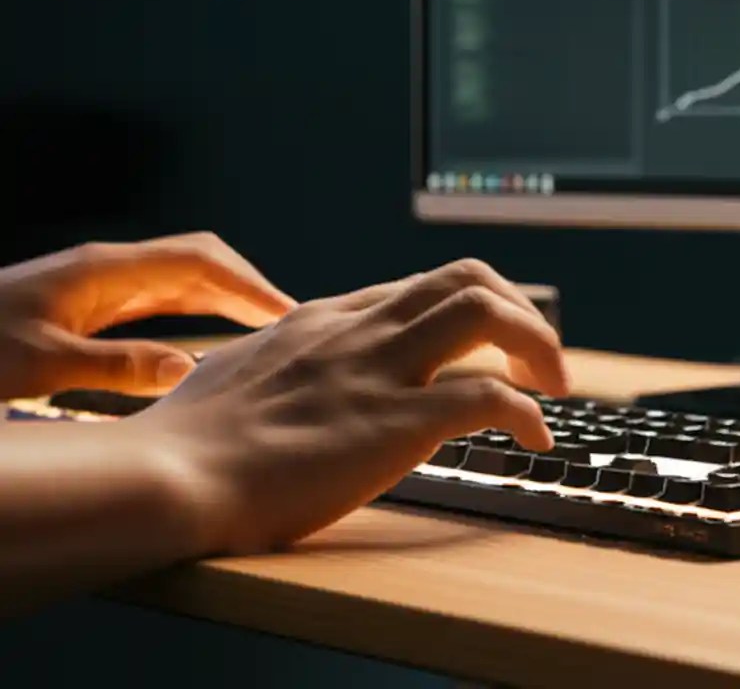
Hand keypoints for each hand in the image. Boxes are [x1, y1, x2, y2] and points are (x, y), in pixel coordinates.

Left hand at [0, 232, 295, 399]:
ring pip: (184, 282)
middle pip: (199, 263)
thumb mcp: (37, 366)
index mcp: (102, 270)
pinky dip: (201, 315)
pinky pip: (163, 303)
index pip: (198, 263)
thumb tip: (188, 368)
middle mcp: (108, 270)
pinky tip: (217, 342)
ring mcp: (100, 286)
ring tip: (270, 333)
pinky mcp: (92, 308)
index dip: (249, 286)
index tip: (288, 315)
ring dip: (229, 301)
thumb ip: (114, 366)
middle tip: (294, 323)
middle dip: (249, 286)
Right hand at [128, 259, 570, 554]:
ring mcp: (379, 371)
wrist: (170, 475)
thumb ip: (277, 360)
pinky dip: (529, 415)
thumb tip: (283, 367)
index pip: (419, 285)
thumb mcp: (235, 372)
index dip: (471, 308)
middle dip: (520, 309)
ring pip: (487, 313)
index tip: (493, 344)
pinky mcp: (396, 422)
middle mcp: (359, 330)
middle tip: (541, 358)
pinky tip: (536, 440)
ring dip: (538, 343)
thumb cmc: (187, 440)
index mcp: (323, 319)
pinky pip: (491, 397)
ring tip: (555, 387)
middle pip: (466, 277)